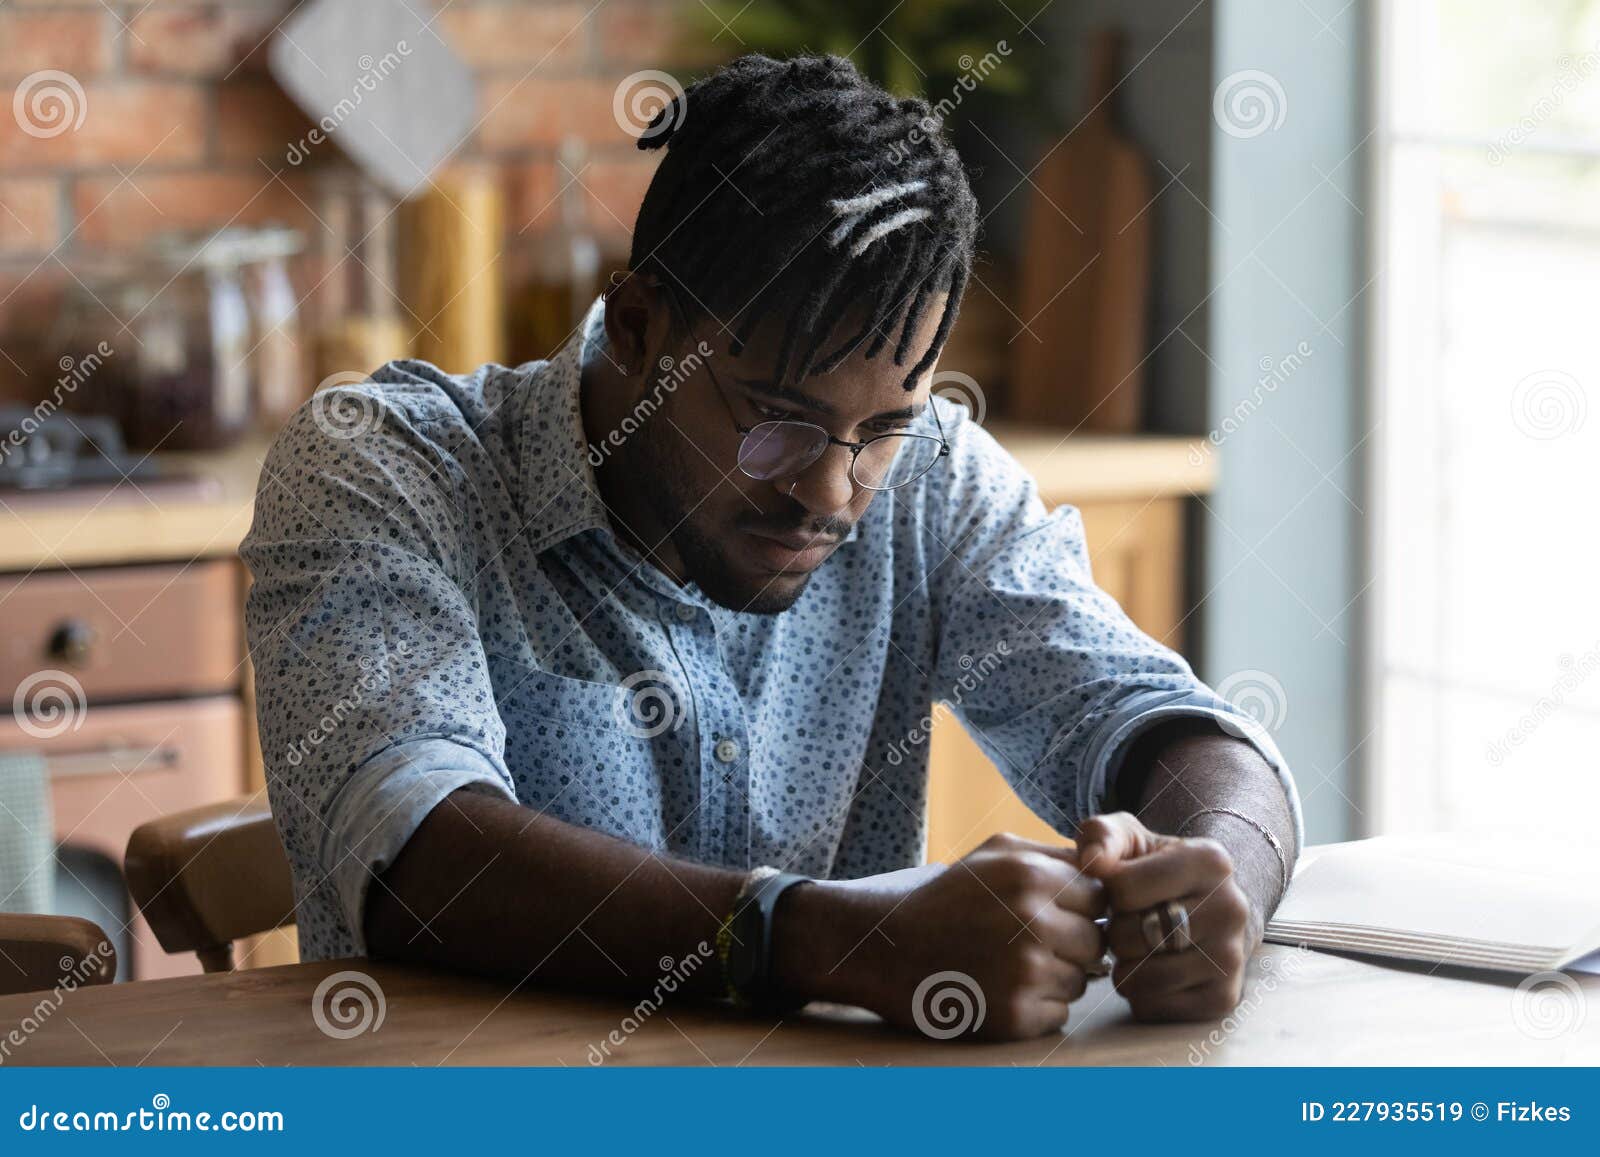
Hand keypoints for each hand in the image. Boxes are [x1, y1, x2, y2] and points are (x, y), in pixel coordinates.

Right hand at [781, 833, 1106, 1040]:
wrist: (884, 948)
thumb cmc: (944, 899)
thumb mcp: (994, 854)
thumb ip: (1054, 854)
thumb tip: (1108, 865)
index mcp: (1031, 875)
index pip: (1101, 898)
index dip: (1080, 908)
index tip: (1052, 912)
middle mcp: (1032, 920)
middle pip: (1098, 943)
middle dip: (1072, 945)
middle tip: (1028, 943)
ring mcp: (1024, 971)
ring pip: (1081, 982)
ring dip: (1056, 978)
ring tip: (1008, 965)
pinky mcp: (1014, 1015)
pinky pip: (1059, 1015)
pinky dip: (1037, 1009)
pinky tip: (1000, 990)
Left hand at [1076, 812, 1256, 1021]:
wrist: (1211, 906)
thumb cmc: (1158, 870)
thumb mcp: (1131, 838)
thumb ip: (1101, 835)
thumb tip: (1092, 861)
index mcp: (1210, 861)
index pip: (1124, 888)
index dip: (1108, 892)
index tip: (1121, 888)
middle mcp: (1230, 909)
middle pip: (1129, 936)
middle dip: (1115, 931)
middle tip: (1130, 922)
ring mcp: (1231, 958)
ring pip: (1139, 978)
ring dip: (1123, 966)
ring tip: (1138, 946)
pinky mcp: (1223, 999)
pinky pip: (1151, 1007)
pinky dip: (1138, 994)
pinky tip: (1152, 970)